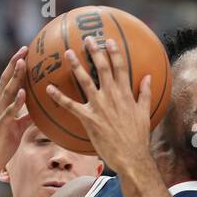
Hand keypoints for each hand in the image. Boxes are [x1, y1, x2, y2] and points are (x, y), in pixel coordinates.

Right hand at [0, 46, 28, 178]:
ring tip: (22, 63)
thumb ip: (25, 119)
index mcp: (0, 106)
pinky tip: (23, 93)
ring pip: (7, 92)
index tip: (24, 53)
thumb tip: (38, 113)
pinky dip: (16, 102)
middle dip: (14, 64)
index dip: (14, 66)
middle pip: (5, 81)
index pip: (7, 81)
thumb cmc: (1, 147)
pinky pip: (9, 112)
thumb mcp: (15, 130)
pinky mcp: (1, 127)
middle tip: (24, 49)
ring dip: (15, 77)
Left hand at [44, 37, 153, 175]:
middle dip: (94, 51)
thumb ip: (145, 93)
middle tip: (87, 38)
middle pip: (102, 68)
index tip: (108, 40)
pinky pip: (71, 106)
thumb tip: (148, 77)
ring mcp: (99, 107)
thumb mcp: (145, 113)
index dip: (114, 52)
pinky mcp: (89, 119)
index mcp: (126, 94)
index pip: (120, 67)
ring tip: (68, 53)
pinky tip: (48, 88)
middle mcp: (112, 96)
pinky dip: (59, 96)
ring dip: (76, 66)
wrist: (132, 157)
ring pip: (85, 81)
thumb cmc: (138, 138)